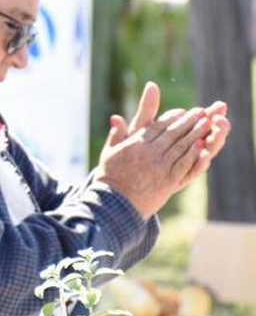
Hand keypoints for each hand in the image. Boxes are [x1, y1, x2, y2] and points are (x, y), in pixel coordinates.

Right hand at [97, 82, 230, 218]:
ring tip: (207, 124)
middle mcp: (149, 153)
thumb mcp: (109, 153)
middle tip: (200, 112)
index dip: (172, 117)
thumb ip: (116, 135)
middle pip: (172, 133)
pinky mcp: (168, 181)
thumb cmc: (110, 178)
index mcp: (135, 144)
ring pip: (181, 146)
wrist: (115, 203)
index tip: (182, 112)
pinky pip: (184, 164)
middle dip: (188, 121)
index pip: (157, 126)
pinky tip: (202, 146)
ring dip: (196, 134)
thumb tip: (116, 117)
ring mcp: (159, 167)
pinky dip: (194, 154)